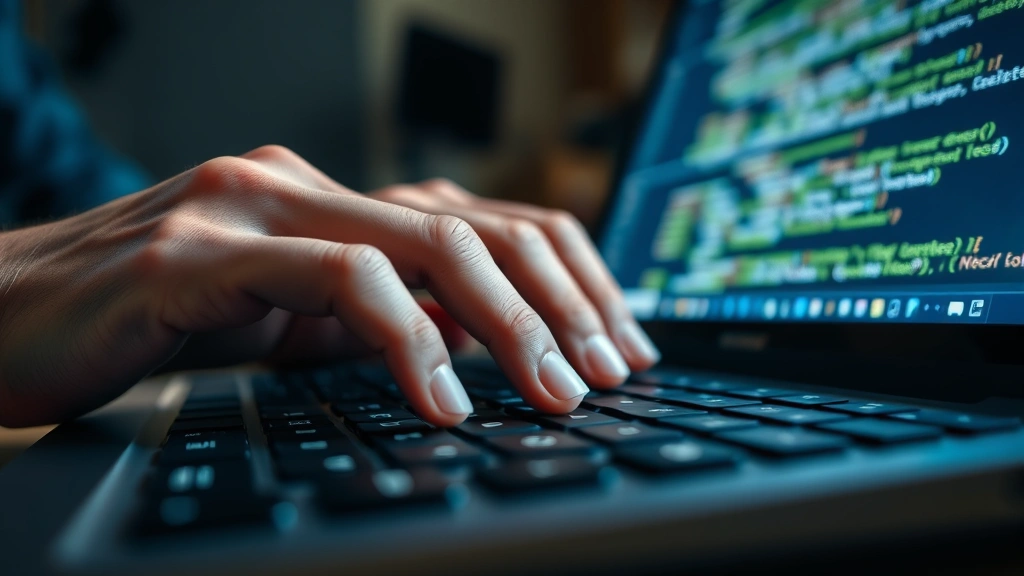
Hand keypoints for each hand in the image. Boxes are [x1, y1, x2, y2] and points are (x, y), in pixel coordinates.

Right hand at [0, 146, 658, 427]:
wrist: (3, 314)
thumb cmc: (151, 320)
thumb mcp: (289, 322)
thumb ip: (374, 320)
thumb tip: (476, 345)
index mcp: (336, 199)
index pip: (488, 220)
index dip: (569, 279)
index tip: (617, 345)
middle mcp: (304, 183)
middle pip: (477, 225)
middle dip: (560, 303)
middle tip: (608, 374)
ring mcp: (250, 205)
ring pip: (420, 242)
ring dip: (505, 323)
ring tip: (552, 391)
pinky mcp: (196, 251)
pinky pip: (332, 278)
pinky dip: (402, 336)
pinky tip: (437, 398)